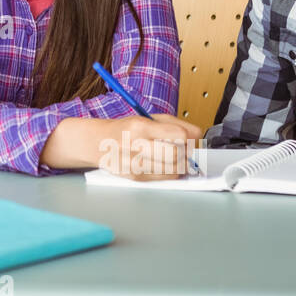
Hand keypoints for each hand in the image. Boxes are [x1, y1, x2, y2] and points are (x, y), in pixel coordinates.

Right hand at [44, 114, 201, 179]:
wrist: (97, 143)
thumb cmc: (126, 129)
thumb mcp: (148, 118)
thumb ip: (175, 124)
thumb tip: (198, 136)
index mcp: (141, 126)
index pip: (180, 135)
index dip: (189, 137)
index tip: (187, 137)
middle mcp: (137, 146)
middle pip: (178, 155)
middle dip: (185, 153)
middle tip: (182, 149)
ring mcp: (135, 164)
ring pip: (175, 169)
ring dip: (180, 164)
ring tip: (172, 156)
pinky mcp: (136, 177)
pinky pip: (166, 178)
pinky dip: (170, 172)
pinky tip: (162, 164)